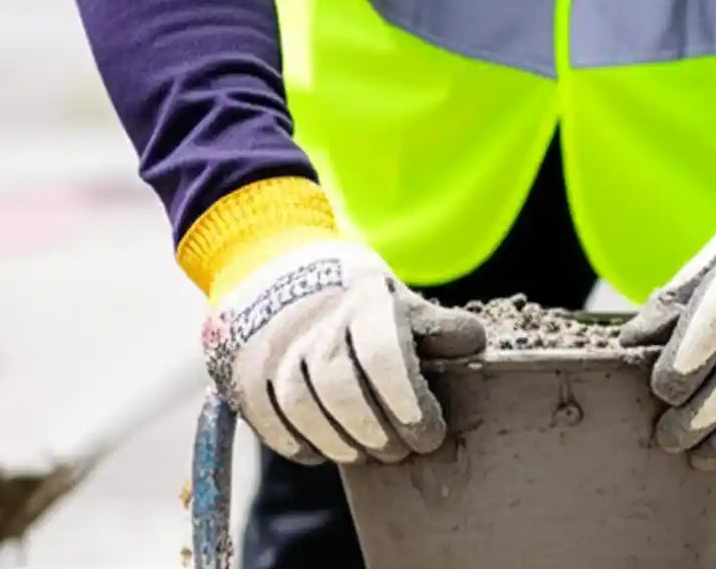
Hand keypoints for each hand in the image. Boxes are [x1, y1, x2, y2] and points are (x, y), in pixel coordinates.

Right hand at [200, 239, 485, 463]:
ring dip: (340, 442)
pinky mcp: (240, 370)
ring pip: (300, 408)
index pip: (383, 355)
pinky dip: (299, 444)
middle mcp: (310, 318)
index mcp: (360, 296)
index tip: (429, 433)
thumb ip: (431, 325)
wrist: (265, 262)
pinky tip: (326, 449)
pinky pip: (268, 420)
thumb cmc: (346, 290)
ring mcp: (270, 344)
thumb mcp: (392, 293)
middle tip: (403, 450)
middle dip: (377, 431)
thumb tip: (474, 345)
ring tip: (368, 453)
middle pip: (340, 388)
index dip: (409, 402)